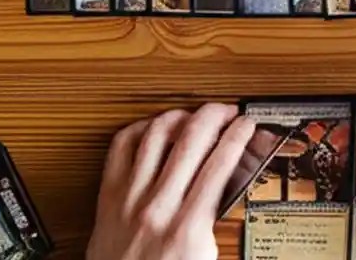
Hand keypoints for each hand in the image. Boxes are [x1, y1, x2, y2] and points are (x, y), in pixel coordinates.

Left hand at [87, 104, 254, 259]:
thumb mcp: (205, 258)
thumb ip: (214, 221)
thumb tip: (228, 186)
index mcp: (188, 228)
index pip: (220, 162)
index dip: (238, 135)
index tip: (247, 125)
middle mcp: (158, 207)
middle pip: (192, 139)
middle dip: (215, 115)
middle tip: (226, 111)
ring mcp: (130, 199)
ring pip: (157, 135)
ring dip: (180, 116)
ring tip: (193, 115)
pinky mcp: (108, 197)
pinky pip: (122, 147)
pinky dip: (140, 129)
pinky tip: (153, 128)